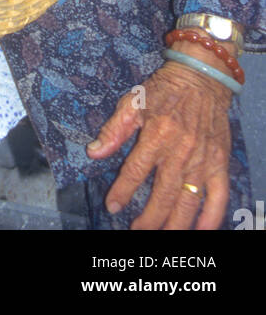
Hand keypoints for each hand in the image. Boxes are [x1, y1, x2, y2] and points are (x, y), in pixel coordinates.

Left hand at [86, 56, 232, 229]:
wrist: (202, 77)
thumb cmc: (164, 89)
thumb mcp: (133, 101)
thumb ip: (114, 129)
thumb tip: (93, 151)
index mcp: (156, 134)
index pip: (136, 171)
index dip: (122, 191)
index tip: (112, 206)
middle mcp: (180, 150)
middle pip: (163, 194)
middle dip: (148, 218)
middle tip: (136, 230)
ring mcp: (202, 159)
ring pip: (188, 201)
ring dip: (175, 224)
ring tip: (162, 236)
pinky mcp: (219, 162)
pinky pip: (218, 196)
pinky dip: (211, 217)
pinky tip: (200, 230)